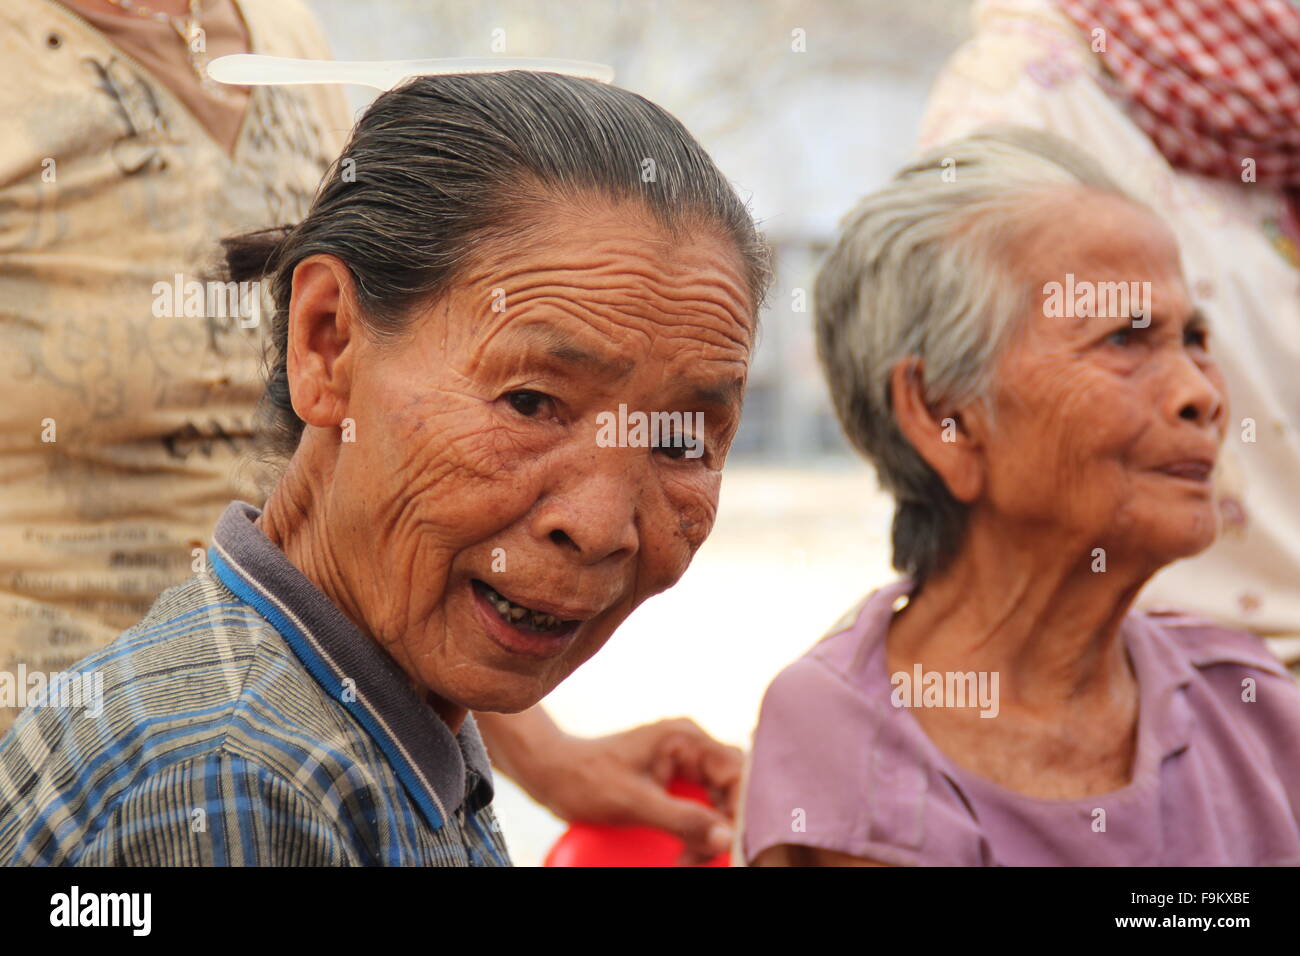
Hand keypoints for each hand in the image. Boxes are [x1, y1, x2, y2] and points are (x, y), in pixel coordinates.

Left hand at [478, 709, 742, 864]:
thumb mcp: (634, 802)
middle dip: (724, 827)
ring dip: (710, 835)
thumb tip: (727, 839)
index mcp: (686, 739)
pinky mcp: (672, 781)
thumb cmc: (585, 778)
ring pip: (717, 803)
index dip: (743, 809)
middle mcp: (691, 747)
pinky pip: (699, 807)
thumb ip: (682, 819)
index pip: (737, 772)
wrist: (550, 772)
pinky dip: (696, 832)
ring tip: (689, 861)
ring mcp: (682, 764)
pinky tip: (686, 853)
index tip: (735, 843)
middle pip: (731, 790)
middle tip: (708, 860)